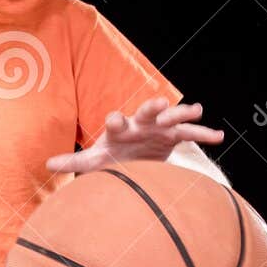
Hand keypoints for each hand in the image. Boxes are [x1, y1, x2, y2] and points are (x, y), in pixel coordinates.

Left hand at [45, 98, 223, 173]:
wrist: (130, 157)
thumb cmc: (109, 157)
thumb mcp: (93, 161)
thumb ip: (74, 161)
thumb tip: (47, 164)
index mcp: (118, 130)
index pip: (115, 121)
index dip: (115, 120)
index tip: (114, 119)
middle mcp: (139, 123)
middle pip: (146, 111)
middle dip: (153, 107)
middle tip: (159, 102)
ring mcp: (158, 128)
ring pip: (172, 117)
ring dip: (182, 113)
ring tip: (196, 110)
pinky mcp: (173, 136)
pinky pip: (190, 133)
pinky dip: (204, 134)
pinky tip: (219, 136)